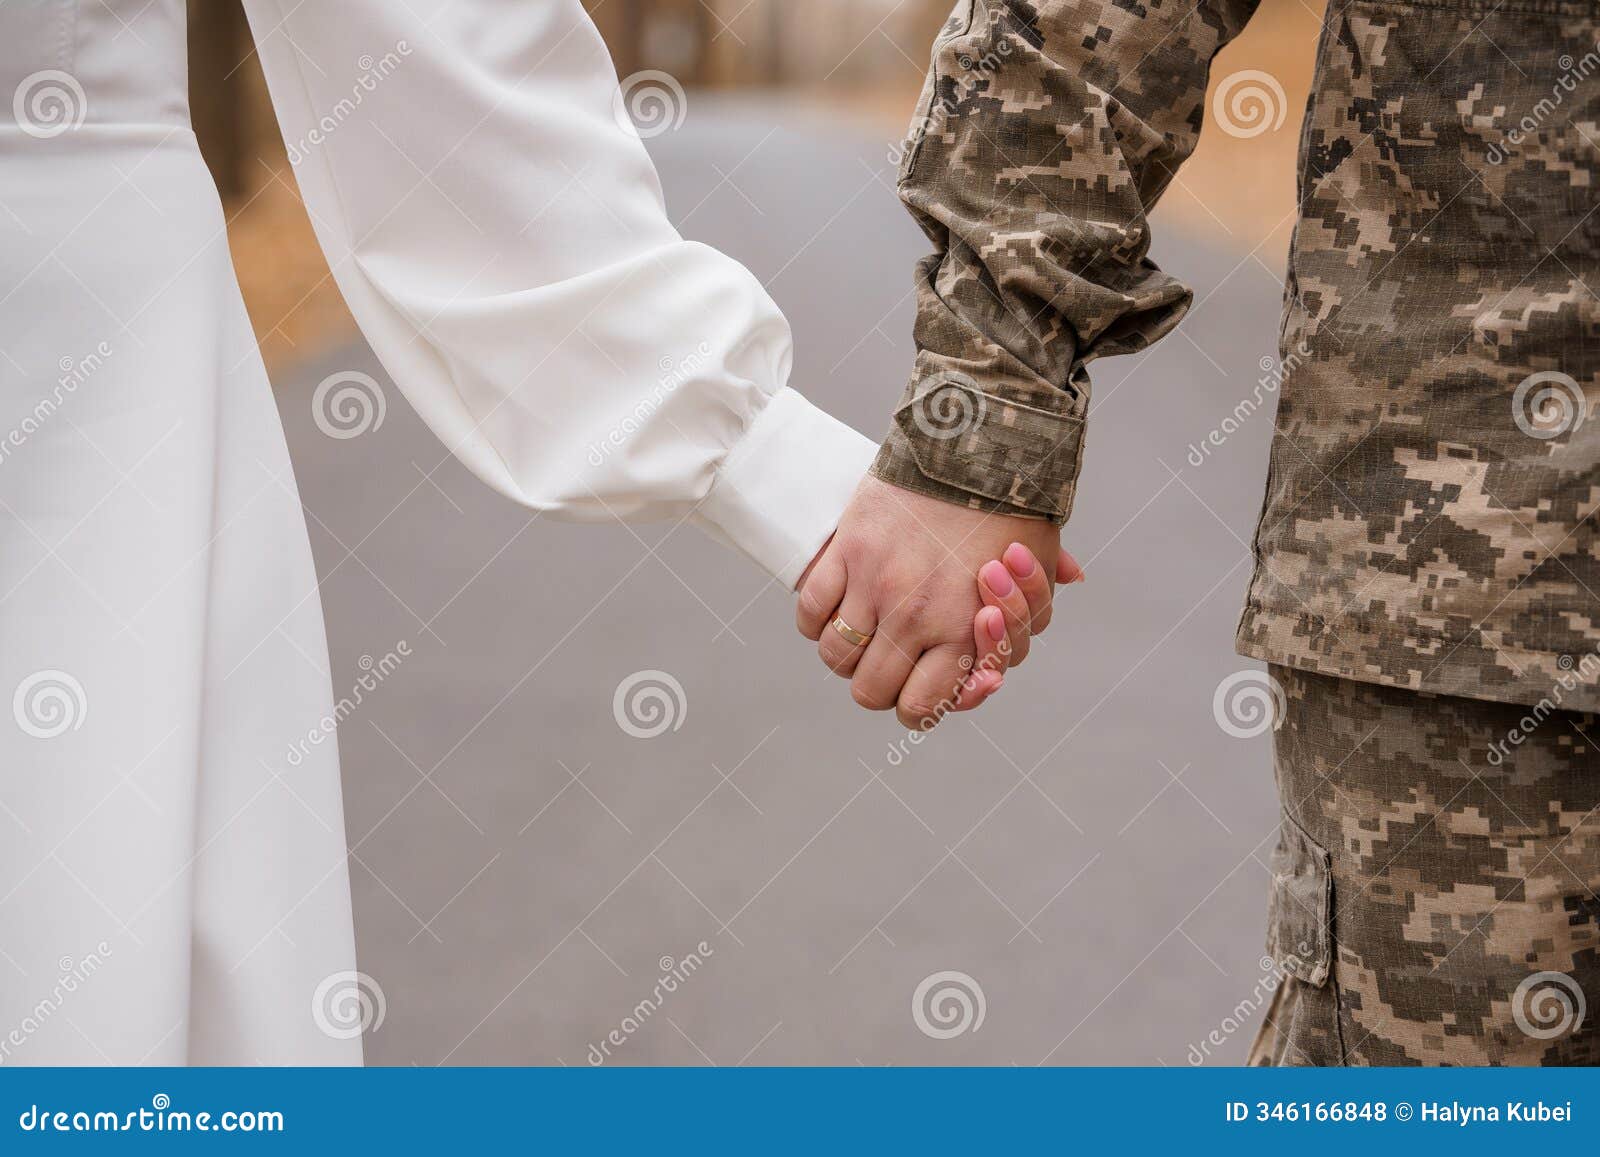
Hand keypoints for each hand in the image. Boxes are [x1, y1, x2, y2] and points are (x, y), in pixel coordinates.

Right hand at [796, 475, 1077, 728]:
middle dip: (878, 685)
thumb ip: (1019, 625)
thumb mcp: (1034, 572)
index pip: (919, 707)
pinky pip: (811, 609)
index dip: (915, 706)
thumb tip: (994, 672)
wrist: (976, 443)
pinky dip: (817, 619)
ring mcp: (875, 583)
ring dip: (845, 652)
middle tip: (888, 660)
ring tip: (862, 632)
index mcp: (961, 630)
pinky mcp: (846, 549)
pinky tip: (836, 607)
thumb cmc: (1011, 508)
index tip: (916, 687)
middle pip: (869, 691)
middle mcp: (914, 616)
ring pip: (835, 656)